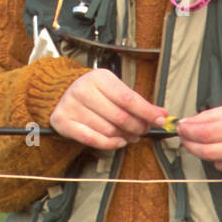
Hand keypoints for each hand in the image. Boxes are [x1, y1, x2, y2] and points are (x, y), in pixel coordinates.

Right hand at [49, 68, 168, 149]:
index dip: (146, 111)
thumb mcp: (113, 88)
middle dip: (137, 127)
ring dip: (125, 137)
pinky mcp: (63, 122)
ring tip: (130, 135)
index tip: (160, 119)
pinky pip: (92, 139)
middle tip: (143, 130)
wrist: (60, 92)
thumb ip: (136, 101)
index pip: (128, 98)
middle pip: (119, 116)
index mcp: (99, 78)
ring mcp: (72, 106)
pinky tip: (119, 142)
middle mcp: (83, 90)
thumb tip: (161, 114)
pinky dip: (110, 144)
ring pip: (108, 130)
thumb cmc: (93, 92)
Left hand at [175, 100, 221, 188]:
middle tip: (186, 139)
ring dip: (214, 156)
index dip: (189, 132)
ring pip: (221, 166)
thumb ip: (212, 115)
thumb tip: (187, 124)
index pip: (208, 133)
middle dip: (192, 146)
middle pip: (211, 153)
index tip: (180, 128)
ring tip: (221, 145)